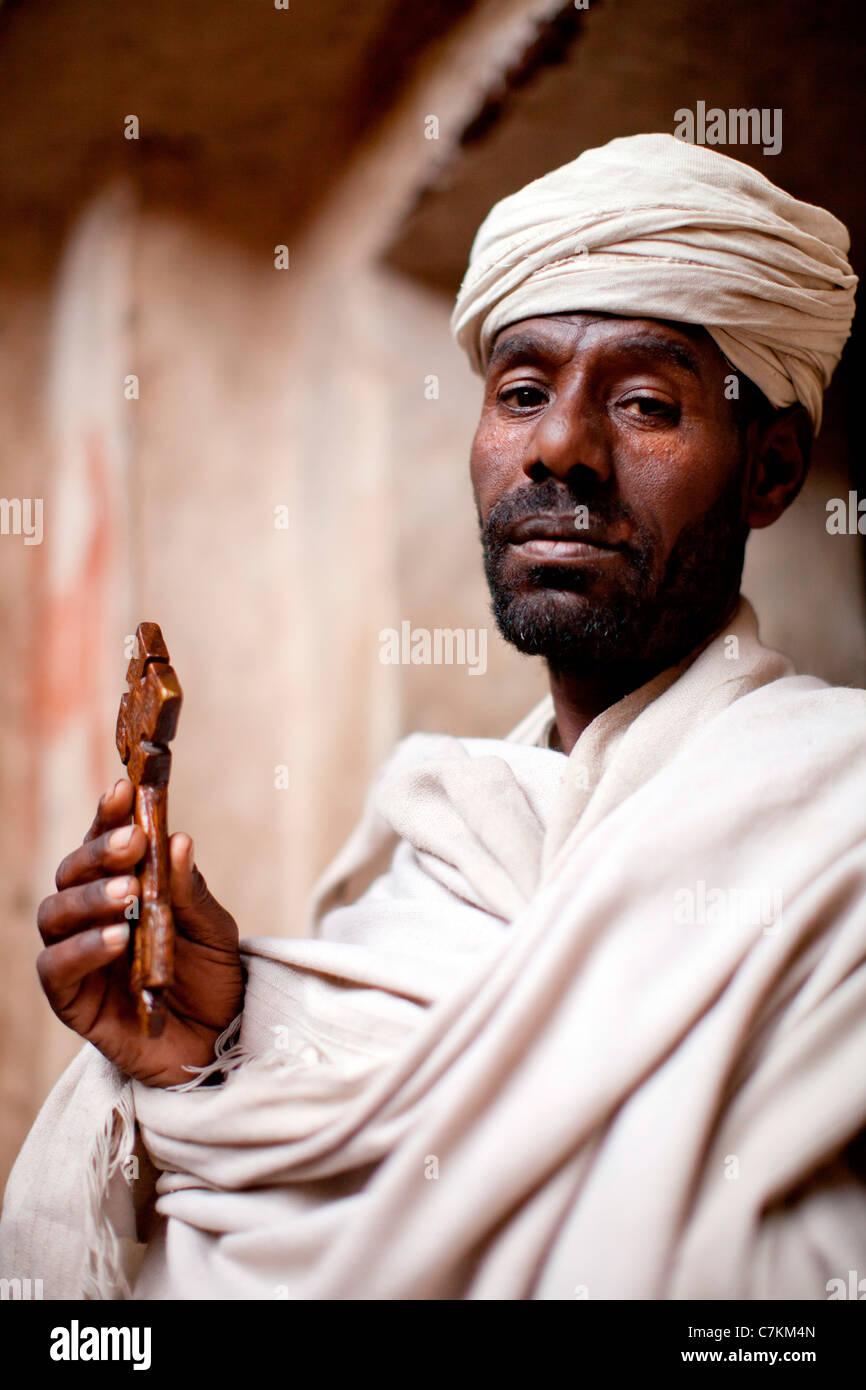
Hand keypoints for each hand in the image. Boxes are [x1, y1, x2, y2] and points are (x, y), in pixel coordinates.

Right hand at [36, 778, 244, 1086]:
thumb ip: (189, 891)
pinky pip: (57, 968)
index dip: (107, 815)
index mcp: (121, 888)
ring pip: (55, 914)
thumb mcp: (214, 930)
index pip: (103, 843)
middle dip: (99, 852)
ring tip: (127, 893)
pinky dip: (81, 948)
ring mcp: (77, 957)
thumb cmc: (212, 980)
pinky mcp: (72, 1001)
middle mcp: (91, 917)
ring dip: (89, 897)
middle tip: (133, 842)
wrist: (222, 1045)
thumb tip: (177, 840)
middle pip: (71, 872)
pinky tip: (114, 938)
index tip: (124, 788)